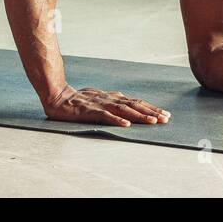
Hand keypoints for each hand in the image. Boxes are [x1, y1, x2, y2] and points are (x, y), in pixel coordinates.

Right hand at [43, 86, 171, 126]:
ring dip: (139, 116)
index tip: (164, 114)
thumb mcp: (99, 100)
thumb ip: (112, 104)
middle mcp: (109, 99)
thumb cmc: (78, 100)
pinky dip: (117, 120)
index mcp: (112, 98)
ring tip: (152, 122)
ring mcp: (100, 104)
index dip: (150, 108)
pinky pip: (105, 116)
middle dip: (151, 112)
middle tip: (165, 119)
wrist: (57, 96)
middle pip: (134, 105)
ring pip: (123, 110)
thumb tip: (128, 110)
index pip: (135, 102)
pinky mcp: (89, 111)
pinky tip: (127, 125)